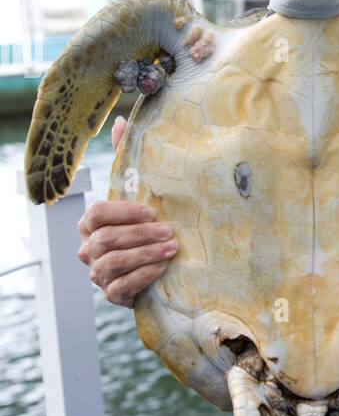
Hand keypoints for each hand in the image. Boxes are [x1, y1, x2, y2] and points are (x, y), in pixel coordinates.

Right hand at [77, 117, 177, 306]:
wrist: (159, 269)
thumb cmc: (148, 228)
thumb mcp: (141, 196)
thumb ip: (127, 161)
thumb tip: (120, 120)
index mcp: (91, 223)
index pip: (96, 213)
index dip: (123, 212)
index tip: (152, 210)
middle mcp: (88, 248)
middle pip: (106, 239)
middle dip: (140, 234)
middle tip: (170, 231)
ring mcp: (98, 273)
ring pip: (113, 263)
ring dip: (145, 254)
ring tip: (172, 248)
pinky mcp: (112, 295)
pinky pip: (120, 288)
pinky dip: (143, 276)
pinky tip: (163, 268)